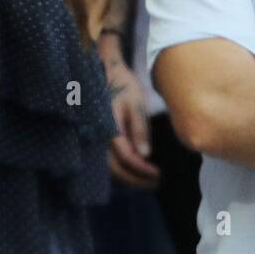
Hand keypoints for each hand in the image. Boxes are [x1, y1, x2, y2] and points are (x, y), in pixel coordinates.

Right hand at [101, 34, 158, 188]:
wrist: (105, 71)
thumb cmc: (122, 85)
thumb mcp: (136, 105)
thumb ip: (140, 130)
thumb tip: (145, 154)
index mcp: (109, 127)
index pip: (126, 157)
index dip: (142, 169)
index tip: (158, 174)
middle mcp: (99, 135)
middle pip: (114, 167)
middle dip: (135, 179)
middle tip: (155, 182)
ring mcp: (96, 136)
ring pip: (109, 165)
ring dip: (127, 175)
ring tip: (147, 178)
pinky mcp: (97, 135)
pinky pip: (107, 157)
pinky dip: (121, 166)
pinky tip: (134, 166)